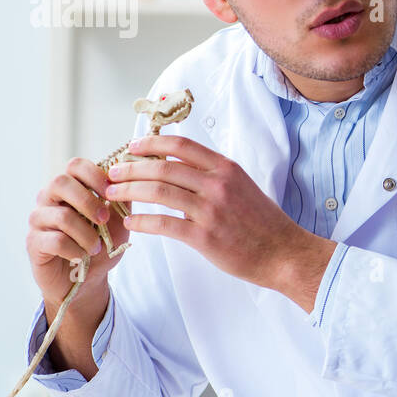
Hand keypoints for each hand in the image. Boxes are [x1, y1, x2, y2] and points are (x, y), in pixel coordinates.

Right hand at [27, 158, 126, 314]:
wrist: (87, 280)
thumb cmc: (101, 245)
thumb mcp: (118, 220)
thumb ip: (121, 197)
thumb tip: (132, 174)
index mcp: (70, 188)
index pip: (75, 165)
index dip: (95, 175)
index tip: (112, 193)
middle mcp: (49, 199)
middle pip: (60, 182)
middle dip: (88, 201)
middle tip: (104, 220)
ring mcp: (38, 220)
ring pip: (61, 216)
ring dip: (86, 234)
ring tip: (96, 247)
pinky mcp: (33, 242)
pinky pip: (55, 240)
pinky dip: (75, 250)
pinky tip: (81, 257)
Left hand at [104, 134, 335, 308]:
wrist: (283, 252)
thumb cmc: (262, 223)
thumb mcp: (242, 187)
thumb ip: (212, 176)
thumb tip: (178, 167)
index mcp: (226, 168)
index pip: (181, 146)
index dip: (152, 144)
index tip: (133, 147)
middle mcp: (218, 184)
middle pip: (163, 168)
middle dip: (131, 169)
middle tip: (113, 174)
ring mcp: (211, 210)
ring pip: (158, 192)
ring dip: (130, 192)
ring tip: (113, 195)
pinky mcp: (205, 237)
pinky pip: (164, 224)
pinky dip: (142, 222)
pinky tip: (131, 223)